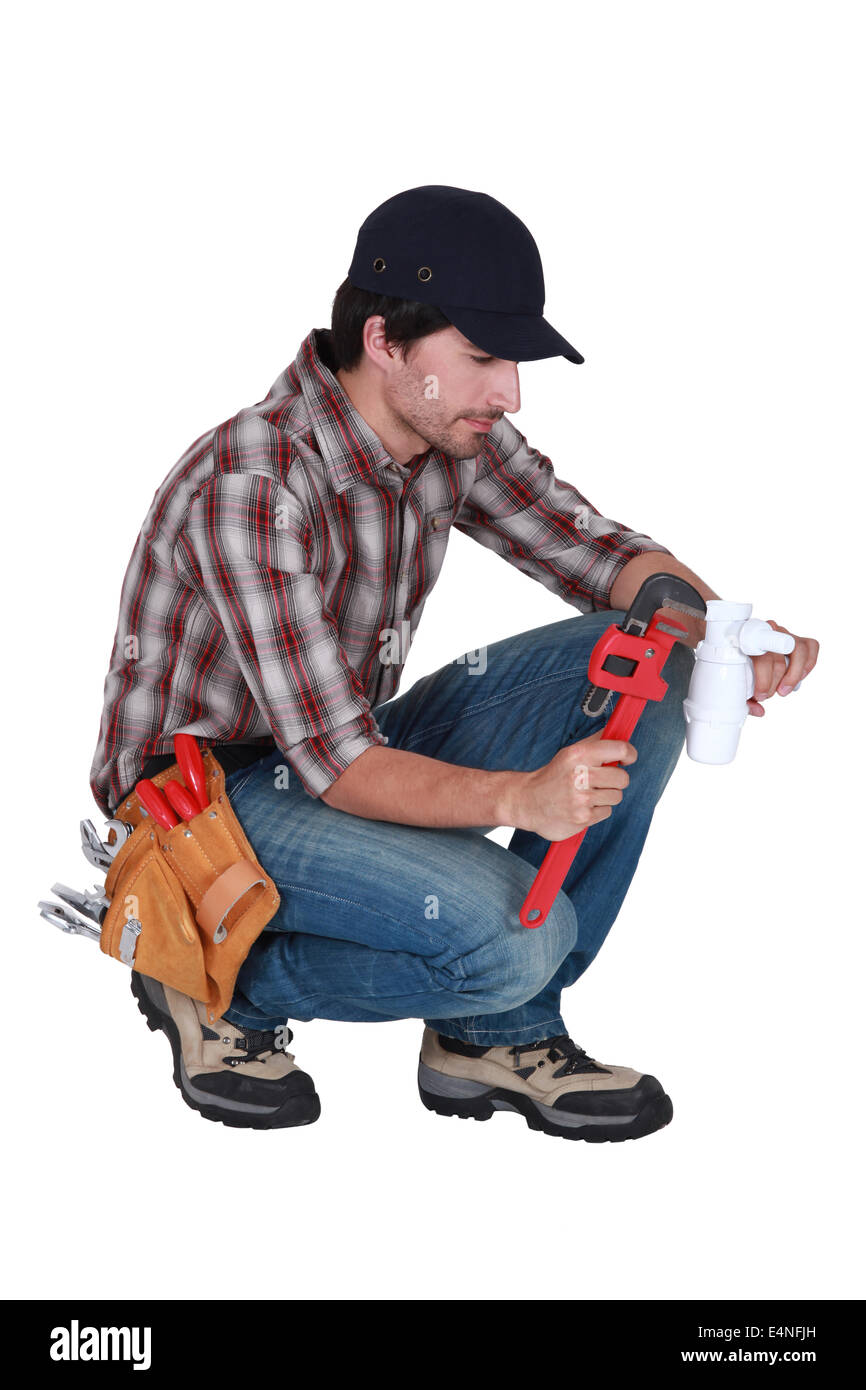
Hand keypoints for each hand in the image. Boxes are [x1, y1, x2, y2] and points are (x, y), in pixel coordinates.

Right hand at [516, 730, 636, 840]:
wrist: (528, 801)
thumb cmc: (553, 776)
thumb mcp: (570, 753)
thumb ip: (595, 742)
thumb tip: (617, 729)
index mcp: (579, 755)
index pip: (619, 749)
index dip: (629, 754)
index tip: (627, 758)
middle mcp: (580, 775)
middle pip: (623, 778)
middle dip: (615, 780)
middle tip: (601, 780)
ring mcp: (582, 798)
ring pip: (616, 796)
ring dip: (605, 796)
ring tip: (587, 794)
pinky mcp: (583, 817)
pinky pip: (606, 812)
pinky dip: (597, 810)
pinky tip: (582, 806)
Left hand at [747, 620, 818, 716]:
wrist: (747, 646)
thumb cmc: (742, 667)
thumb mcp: (737, 683)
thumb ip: (745, 699)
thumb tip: (760, 711)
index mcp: (747, 636)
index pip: (756, 650)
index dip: (763, 678)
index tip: (760, 696)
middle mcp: (768, 629)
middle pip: (776, 659)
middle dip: (772, 684)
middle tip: (765, 696)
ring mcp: (785, 632)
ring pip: (798, 650)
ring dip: (792, 676)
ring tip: (783, 691)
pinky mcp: (799, 639)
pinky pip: (811, 646)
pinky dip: (808, 665)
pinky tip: (799, 677)